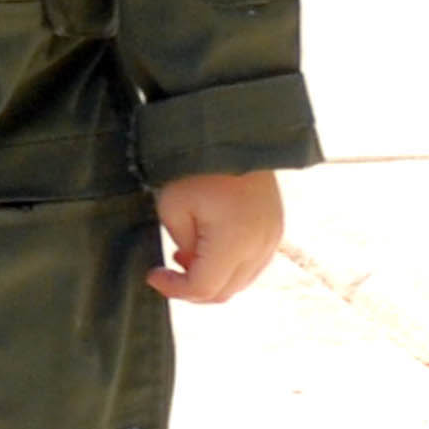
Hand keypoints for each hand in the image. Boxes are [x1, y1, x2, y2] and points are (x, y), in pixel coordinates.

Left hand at [150, 168, 282, 304]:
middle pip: (225, 292)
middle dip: (193, 289)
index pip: (203, 288)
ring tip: (185, 257)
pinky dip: (229, 265)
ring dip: (213, 278)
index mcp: (234, 244)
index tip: (152, 275)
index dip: (174, 289)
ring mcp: (272, 240)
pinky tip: (208, 246)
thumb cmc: (197, 168)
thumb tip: (190, 262)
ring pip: (240, 281)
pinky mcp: (275, 230)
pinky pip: (252, 263)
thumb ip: (183, 244)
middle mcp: (260, 248)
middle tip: (168, 272)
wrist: (234, 136)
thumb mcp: (173, 206)